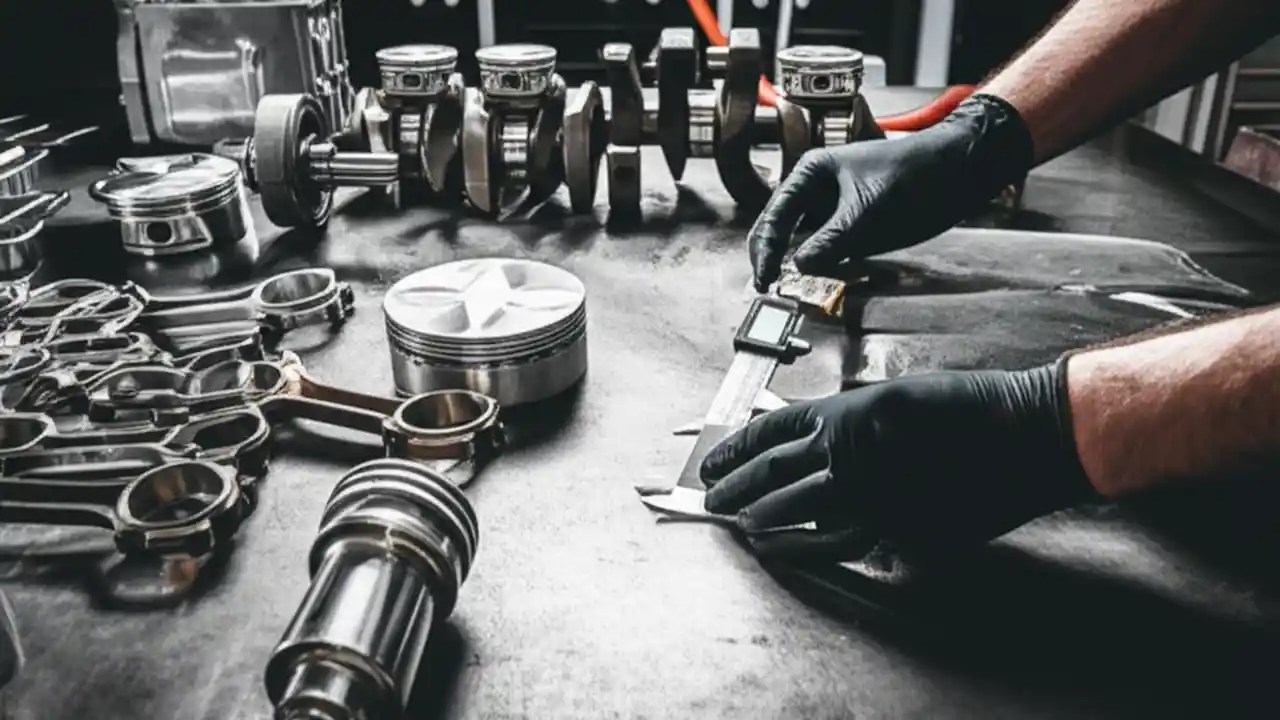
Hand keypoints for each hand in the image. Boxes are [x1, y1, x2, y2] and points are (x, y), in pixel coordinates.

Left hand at [700, 362, 1095, 560]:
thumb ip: (849, 424)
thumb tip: (811, 453)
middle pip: (773, 471)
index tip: (714, 459)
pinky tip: (776, 550)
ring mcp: (869, 490)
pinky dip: (798, 548)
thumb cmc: (965, 407)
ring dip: (758, 516)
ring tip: (736, 522)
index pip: (772, 430)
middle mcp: (848, 450)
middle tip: (711, 496)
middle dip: (735, 485)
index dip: (737, 446)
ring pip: (793, 508)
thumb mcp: (895, 398)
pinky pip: (833, 542)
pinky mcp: (893, 525)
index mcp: (846, 411)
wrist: (1021, 433)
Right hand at [749, 94, 1033, 291]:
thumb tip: (800, 267)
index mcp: (811, 174)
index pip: (775, 216)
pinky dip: (821, 269)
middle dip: (774, 259)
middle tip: (770, 291)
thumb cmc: (915, 175)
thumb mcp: (870, 209)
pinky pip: (826, 252)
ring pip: (802, 244)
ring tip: (790, 291)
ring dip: (796, 267)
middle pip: (780, 230)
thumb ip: (833, 239)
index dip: (766, 251)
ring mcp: (833, 210)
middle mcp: (816, 191)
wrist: (960, 172)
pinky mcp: (852, 228)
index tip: (765, 281)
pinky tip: (820, 283)